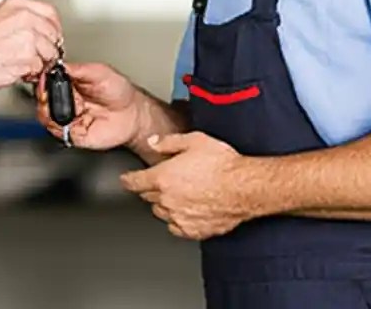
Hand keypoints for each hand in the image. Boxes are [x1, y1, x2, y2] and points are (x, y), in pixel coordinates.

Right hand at [0, 0, 61, 94]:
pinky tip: (16, 69)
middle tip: (32, 56)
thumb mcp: (0, 20)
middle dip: (47, 49)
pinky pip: (41, 68)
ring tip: (20, 63)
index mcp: (17, 4)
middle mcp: (24, 17)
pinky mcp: (28, 56)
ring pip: (51, 52)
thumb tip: (44, 31)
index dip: (53, 29)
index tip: (50, 39)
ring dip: (40, 62)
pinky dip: (31, 73)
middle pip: (53, 34)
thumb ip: (24, 20)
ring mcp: (27, 36)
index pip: (50, 13)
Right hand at [34, 61, 143, 149]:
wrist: (133, 114)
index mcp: (70, 84)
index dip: (42, 80)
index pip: (48, 82)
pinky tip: (61, 119)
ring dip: (46, 111)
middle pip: (43, 100)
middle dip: (42, 96)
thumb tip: (58, 66)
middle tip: (45, 93)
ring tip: (52, 106)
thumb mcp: (99, 72)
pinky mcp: (74, 133)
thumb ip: (78, 69)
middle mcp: (67, 101)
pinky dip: (56, 126)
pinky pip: (58, 132)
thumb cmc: (120, 92)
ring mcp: (69, 118)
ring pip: (46, 117)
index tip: (42, 78)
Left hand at [120, 132, 253, 240]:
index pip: (134, 182)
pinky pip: (175, 227)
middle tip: (160, 182)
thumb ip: (169, 142)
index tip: (125, 180)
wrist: (246, 187)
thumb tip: (153, 142)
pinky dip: (176, 220)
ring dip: (163, 204)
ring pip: (160, 212)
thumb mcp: (195, 141)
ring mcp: (179, 217)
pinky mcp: (193, 230)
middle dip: (149, 189)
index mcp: (163, 177)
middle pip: (147, 197)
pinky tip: (185, 211)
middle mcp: (167, 199)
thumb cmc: (224, 165)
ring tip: (176, 195)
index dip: (127, 180)